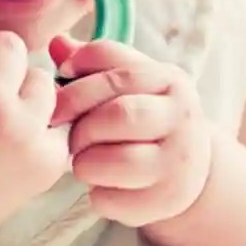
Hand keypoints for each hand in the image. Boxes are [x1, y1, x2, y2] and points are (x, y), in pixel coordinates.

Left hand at [48, 36, 213, 227]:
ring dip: (85, 162)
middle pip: (119, 116)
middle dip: (82, 128)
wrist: (189, 166)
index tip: (55, 98)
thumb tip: (57, 43)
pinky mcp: (165, 201)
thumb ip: (96, 62)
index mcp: (172, 81)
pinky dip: (96, 194)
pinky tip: (102, 185)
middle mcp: (182, 119)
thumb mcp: (132, 82)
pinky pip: (113, 199)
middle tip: (71, 137)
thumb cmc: (148, 115)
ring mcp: (178, 163)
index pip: (118, 74)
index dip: (77, 86)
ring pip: (117, 161)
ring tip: (84, 161)